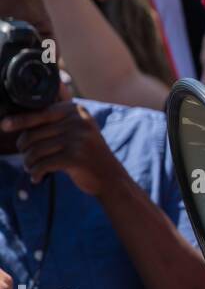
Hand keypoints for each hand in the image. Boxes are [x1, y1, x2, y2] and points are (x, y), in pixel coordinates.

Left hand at [1, 102, 124, 196]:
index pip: (40, 113)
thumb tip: (14, 119)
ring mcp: (78, 139)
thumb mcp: (76, 130)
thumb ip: (55, 121)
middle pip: (34, 134)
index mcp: (76, 111)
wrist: (110, 176)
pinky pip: (42, 165)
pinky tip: (38, 177)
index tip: (4, 125)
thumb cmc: (87, 153)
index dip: (20, 120)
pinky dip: (36, 173)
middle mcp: (78, 122)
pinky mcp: (75, 157)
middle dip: (25, 150)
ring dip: (29, 164)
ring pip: (35, 151)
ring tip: (32, 168)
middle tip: (28, 159)